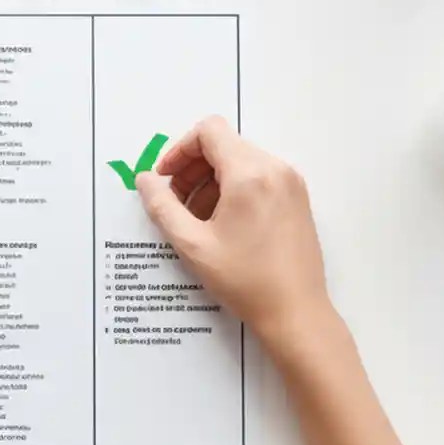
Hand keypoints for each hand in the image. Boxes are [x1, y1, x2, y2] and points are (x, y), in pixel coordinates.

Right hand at [135, 116, 330, 342]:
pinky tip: (224, 224)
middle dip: (193, 168)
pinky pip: (259, 177)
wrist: (296, 313)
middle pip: (224, 145)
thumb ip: (162, 206)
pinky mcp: (298, 199)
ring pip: (241, 161)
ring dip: (212, 180)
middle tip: (176, 203)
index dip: (179, 150)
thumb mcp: (192, 244)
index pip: (209, 131)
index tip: (165, 179)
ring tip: (198, 219)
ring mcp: (291, 183)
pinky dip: (234, 189)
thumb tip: (145, 179)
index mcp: (249, 173)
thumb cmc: (243, 279)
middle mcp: (274, 169)